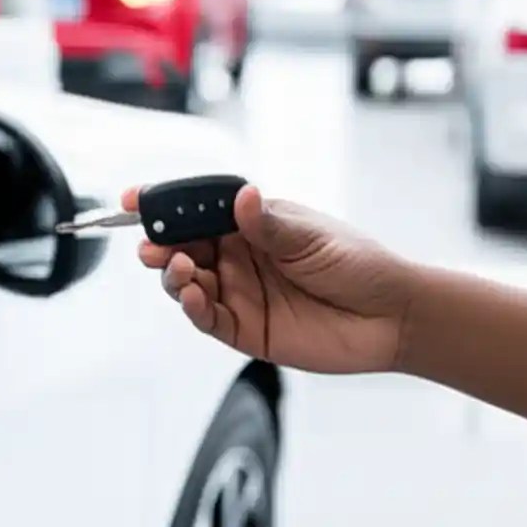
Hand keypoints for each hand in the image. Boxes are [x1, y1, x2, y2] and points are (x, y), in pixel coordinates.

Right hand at [126, 184, 414, 373]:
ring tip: (176, 267)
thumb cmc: (358, 265)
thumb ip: (268, 225)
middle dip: (159, 243)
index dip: (164, 204)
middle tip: (150, 244)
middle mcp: (237, 257)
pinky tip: (193, 296)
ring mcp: (238, 293)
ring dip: (172, 275)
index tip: (133, 200)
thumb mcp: (312, 237)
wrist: (392, 317)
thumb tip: (241, 198)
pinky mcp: (245, 329)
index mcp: (250, 224)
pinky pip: (207, 318)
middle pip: (182, 246)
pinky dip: (193, 307)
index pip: (197, 209)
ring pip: (186, 283)